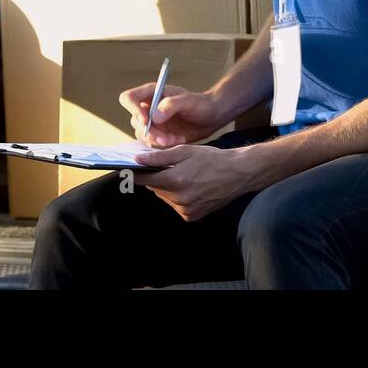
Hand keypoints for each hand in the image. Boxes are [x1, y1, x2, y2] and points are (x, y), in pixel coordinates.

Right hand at [119, 83, 226, 147]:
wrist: (211, 117)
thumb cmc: (200, 103)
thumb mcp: (188, 101)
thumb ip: (171, 105)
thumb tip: (154, 117)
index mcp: (151, 93)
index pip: (129, 98)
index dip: (133, 109)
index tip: (146, 120)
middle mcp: (148, 108)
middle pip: (135, 121)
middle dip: (149, 132)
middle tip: (165, 138)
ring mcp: (152, 123)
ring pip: (143, 135)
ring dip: (157, 141)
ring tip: (176, 139)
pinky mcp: (159, 135)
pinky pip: (153, 144)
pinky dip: (164, 145)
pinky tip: (179, 140)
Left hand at [132, 145, 252, 221]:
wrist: (238, 174)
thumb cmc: (212, 159)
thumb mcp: (185, 151)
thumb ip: (159, 157)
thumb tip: (138, 160)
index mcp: (175, 180)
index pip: (145, 180)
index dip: (136, 174)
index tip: (128, 170)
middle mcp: (179, 198)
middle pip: (155, 188)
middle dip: (157, 178)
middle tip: (168, 168)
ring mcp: (186, 210)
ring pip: (165, 198)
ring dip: (168, 188)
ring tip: (184, 176)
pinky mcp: (192, 216)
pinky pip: (176, 206)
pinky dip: (178, 197)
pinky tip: (191, 187)